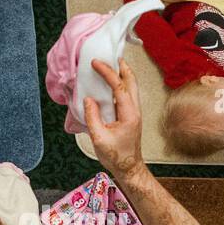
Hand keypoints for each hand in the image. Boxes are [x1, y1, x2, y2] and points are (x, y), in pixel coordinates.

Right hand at [84, 58, 144, 180]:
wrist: (129, 168)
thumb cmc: (116, 156)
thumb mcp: (99, 138)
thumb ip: (92, 117)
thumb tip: (88, 99)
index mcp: (129, 114)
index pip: (119, 86)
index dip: (107, 72)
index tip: (95, 63)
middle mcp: (135, 110)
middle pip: (132, 81)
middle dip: (122, 66)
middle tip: (111, 55)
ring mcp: (134, 112)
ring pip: (132, 87)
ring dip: (123, 74)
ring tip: (112, 65)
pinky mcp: (131, 116)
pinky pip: (128, 95)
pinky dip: (121, 84)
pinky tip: (111, 84)